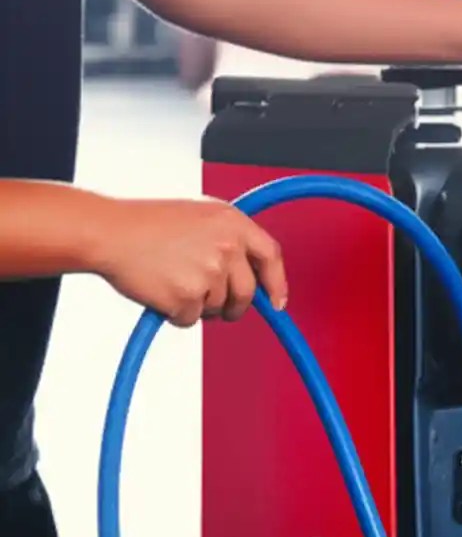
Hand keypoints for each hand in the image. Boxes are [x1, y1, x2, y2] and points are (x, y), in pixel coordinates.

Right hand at [90, 198, 287, 326]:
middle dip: (233, 306)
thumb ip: (229, 239)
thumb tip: (251, 273)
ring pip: (218, 307)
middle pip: (247, 292)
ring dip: (198, 305)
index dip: (276, 283)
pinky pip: (190, 319)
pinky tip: (159, 290)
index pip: (271, 256)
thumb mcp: (200, 217)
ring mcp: (209, 272)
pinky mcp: (188, 296)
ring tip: (171, 279)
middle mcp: (228, 246)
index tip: (277, 302)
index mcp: (233, 222)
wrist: (109, 232)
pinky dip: (175, 313)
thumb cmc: (147, 224)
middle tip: (214, 305)